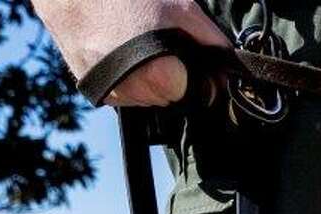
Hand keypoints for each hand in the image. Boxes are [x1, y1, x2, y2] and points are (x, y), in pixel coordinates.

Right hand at [31, 0, 230, 106]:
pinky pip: (122, 93)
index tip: (193, 60)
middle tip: (162, 44)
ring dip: (150, 79)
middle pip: (170, 98)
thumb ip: (210, 40)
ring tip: (138, 44)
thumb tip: (228, 62)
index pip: (194, 95)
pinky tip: (120, 51)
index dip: (198, 78)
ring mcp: (110, 92)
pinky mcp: (92, 88)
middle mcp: (134, 92)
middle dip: (174, 76)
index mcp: (161, 78)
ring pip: (146, 98)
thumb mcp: (180, 9)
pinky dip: (128, 78)